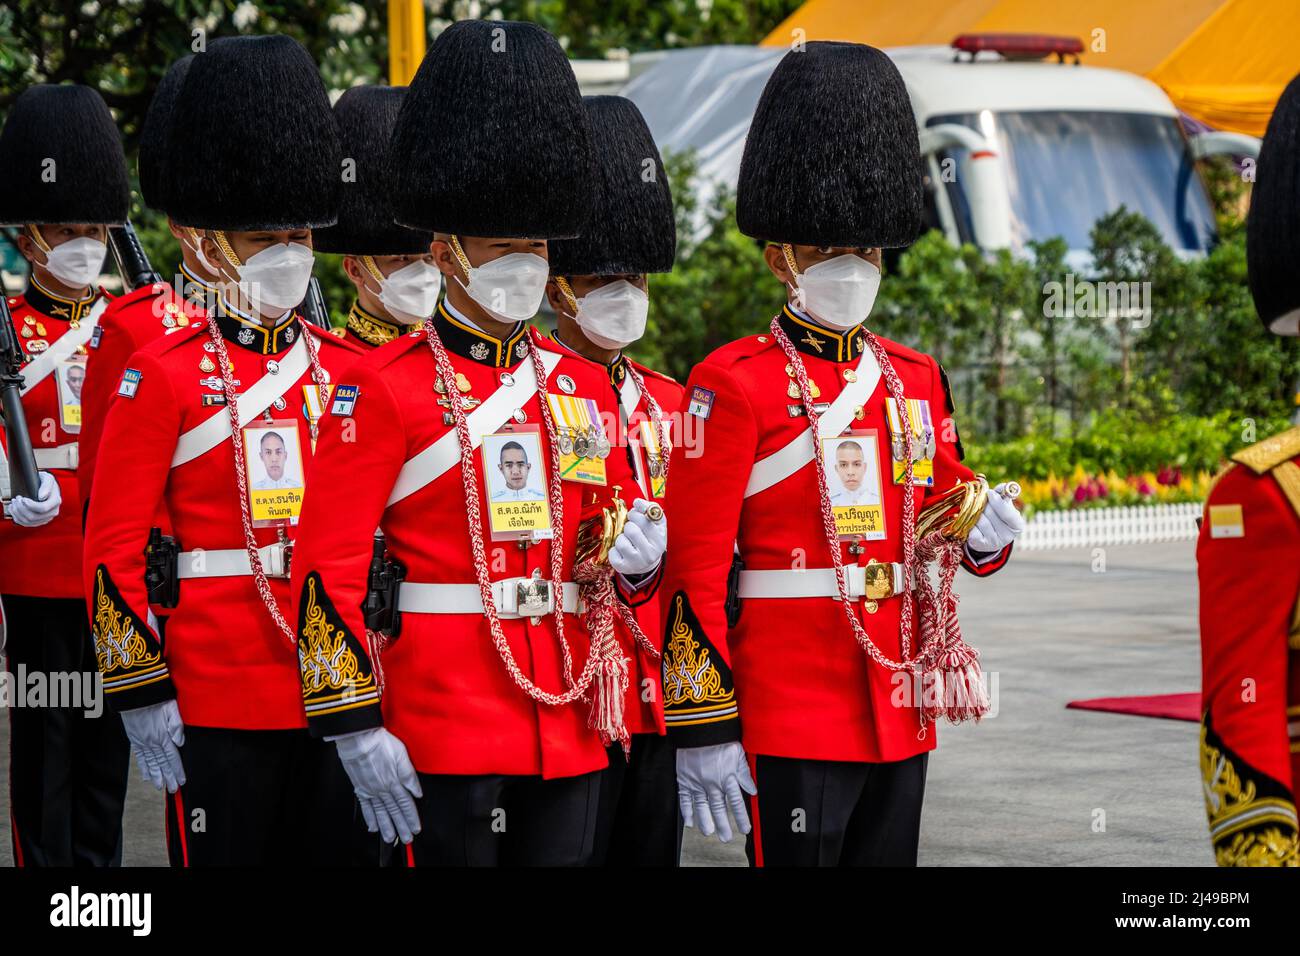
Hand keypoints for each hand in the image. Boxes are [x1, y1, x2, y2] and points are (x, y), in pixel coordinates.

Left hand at [6, 472, 60, 527]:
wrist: (45, 486)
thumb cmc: (44, 481)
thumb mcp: (47, 478)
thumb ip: (46, 485)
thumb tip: (42, 497)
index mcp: (56, 501)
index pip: (42, 508)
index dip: (30, 505)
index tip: (22, 498)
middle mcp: (53, 512)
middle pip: (34, 517)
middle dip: (21, 508)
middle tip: (16, 499)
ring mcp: (46, 518)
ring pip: (28, 522)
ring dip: (17, 513)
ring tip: (14, 503)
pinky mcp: (39, 521)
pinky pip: (26, 524)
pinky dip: (17, 517)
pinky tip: (14, 509)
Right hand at [120, 699, 185, 792]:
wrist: (134, 694)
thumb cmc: (156, 699)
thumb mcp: (171, 708)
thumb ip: (177, 725)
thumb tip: (180, 742)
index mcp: (162, 735)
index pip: (172, 757)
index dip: (177, 770)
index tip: (182, 781)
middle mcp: (151, 742)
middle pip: (162, 764)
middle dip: (168, 778)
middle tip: (173, 790)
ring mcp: (142, 742)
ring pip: (150, 763)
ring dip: (156, 776)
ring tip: (160, 787)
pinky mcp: (134, 740)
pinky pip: (140, 758)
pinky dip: (144, 768)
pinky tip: (146, 777)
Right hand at [334, 727, 422, 844]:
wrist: (359, 739)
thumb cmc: (380, 743)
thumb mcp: (402, 755)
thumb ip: (410, 776)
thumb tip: (417, 792)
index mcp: (395, 781)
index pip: (406, 804)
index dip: (412, 817)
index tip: (416, 827)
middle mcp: (383, 789)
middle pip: (394, 812)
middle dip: (401, 826)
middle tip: (406, 838)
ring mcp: (371, 790)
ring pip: (380, 813)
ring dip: (386, 827)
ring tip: (391, 838)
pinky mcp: (360, 788)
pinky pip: (366, 807)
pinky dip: (370, 818)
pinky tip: (372, 826)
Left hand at [608, 498, 666, 577]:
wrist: (646, 562)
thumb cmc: (650, 537)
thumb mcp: (656, 522)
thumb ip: (650, 507)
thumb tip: (637, 502)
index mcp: (660, 539)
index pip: (644, 519)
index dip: (635, 514)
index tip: (635, 516)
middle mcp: (651, 553)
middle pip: (631, 529)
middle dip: (628, 525)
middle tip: (631, 528)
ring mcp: (637, 562)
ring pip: (620, 541)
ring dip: (621, 537)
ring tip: (628, 541)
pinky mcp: (624, 568)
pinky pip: (612, 552)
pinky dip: (614, 549)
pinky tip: (622, 551)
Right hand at [676, 741, 755, 842]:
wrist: (698, 726)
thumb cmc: (720, 737)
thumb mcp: (738, 753)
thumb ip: (745, 773)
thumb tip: (752, 791)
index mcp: (728, 777)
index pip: (736, 802)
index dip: (741, 817)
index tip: (745, 829)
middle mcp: (713, 783)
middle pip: (718, 808)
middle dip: (724, 825)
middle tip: (726, 838)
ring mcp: (697, 782)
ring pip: (702, 806)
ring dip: (706, 821)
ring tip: (709, 833)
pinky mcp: (684, 778)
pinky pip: (685, 798)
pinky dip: (687, 810)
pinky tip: (690, 821)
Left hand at [967, 481, 1024, 555]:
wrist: (989, 537)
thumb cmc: (998, 517)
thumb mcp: (1005, 505)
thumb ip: (1003, 494)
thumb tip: (1003, 486)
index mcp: (1017, 525)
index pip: (1008, 514)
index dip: (998, 502)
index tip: (990, 493)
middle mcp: (1007, 536)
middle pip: (990, 513)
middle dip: (985, 504)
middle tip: (983, 502)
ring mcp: (992, 542)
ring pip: (979, 519)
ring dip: (976, 512)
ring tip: (979, 513)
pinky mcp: (978, 545)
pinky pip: (970, 527)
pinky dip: (970, 522)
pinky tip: (974, 523)